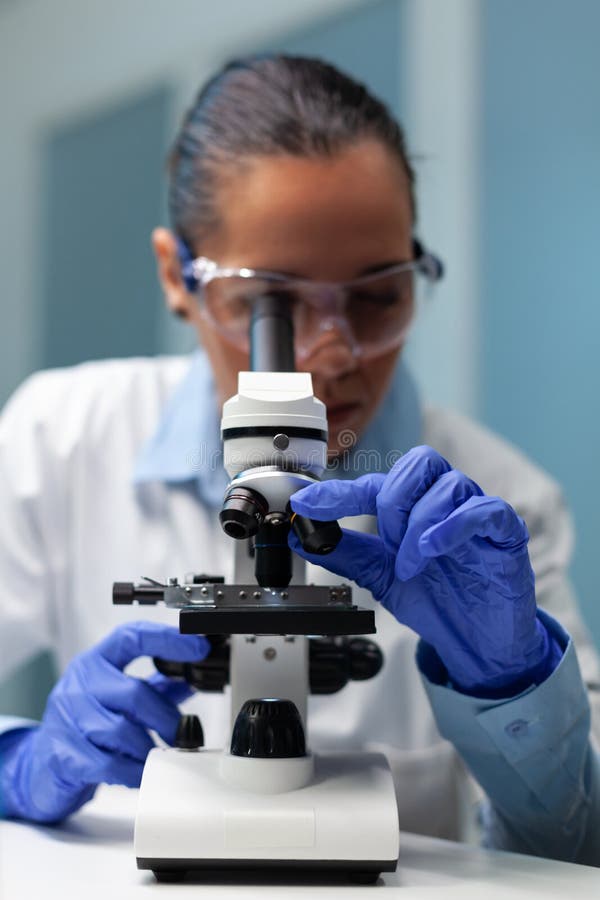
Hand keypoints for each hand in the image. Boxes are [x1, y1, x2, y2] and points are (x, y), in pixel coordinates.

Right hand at [0, 621, 208, 822]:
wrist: (41, 766)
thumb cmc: (85, 725)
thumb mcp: (117, 697)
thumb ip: (154, 686)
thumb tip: (192, 676)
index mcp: (96, 662)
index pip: (131, 638)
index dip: (167, 640)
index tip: (199, 648)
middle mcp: (79, 684)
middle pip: (133, 692)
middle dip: (166, 717)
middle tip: (183, 733)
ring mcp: (67, 718)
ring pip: (121, 731)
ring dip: (148, 747)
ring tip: (158, 755)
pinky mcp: (63, 754)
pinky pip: (107, 764)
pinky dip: (132, 771)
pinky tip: (140, 773)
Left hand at [289, 446, 559, 697]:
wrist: (476, 643)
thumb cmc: (437, 601)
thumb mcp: (381, 577)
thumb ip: (347, 554)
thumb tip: (303, 538)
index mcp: (414, 508)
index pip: (375, 484)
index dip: (337, 492)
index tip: (305, 504)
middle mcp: (444, 502)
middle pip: (418, 463)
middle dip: (394, 501)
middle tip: (388, 542)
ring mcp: (476, 513)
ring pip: (448, 485)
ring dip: (418, 525)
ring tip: (411, 565)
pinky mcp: (506, 532)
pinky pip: (485, 509)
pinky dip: (453, 525)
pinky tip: (432, 548)